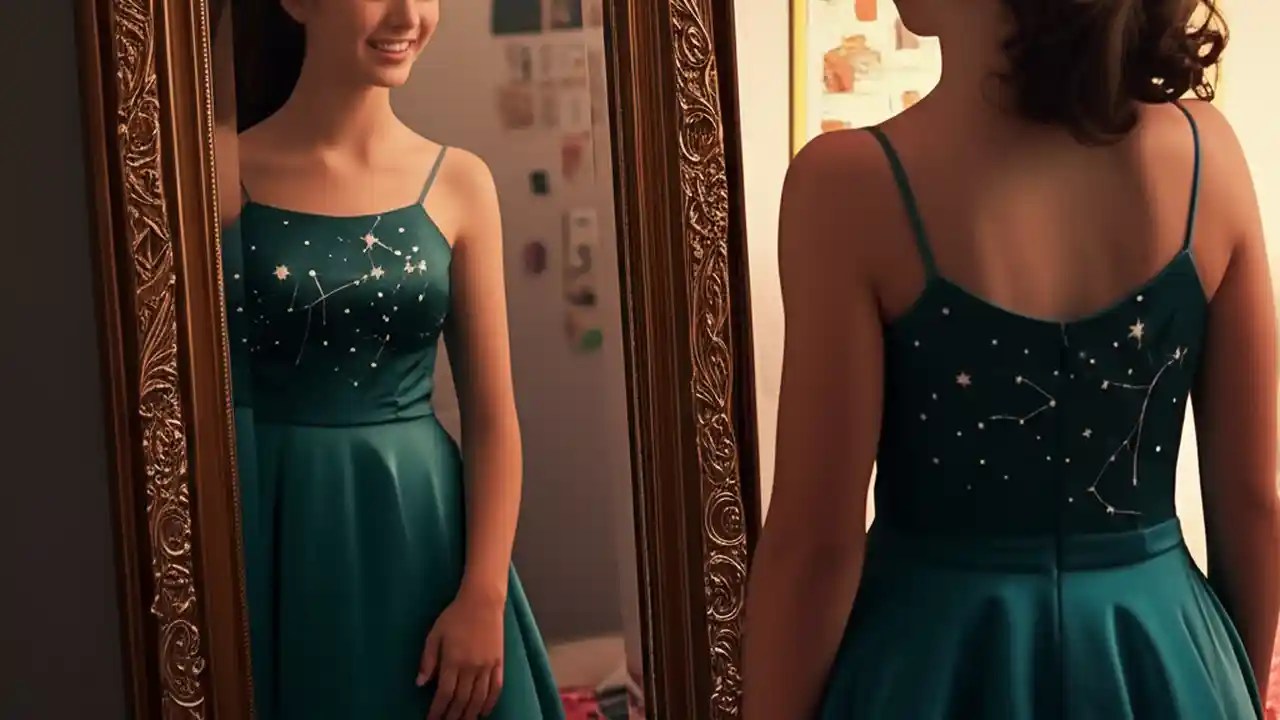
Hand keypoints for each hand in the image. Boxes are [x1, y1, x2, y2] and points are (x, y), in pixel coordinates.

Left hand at [417, 589, 505, 719]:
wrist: (483, 601)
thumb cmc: (455, 616)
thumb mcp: (435, 634)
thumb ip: (427, 660)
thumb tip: (420, 683)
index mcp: (453, 661)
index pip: (444, 693)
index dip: (437, 710)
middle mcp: (471, 667)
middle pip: (461, 700)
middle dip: (452, 716)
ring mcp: (487, 666)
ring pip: (479, 698)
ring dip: (470, 714)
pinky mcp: (499, 663)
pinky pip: (496, 688)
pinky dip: (490, 703)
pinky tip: (484, 713)